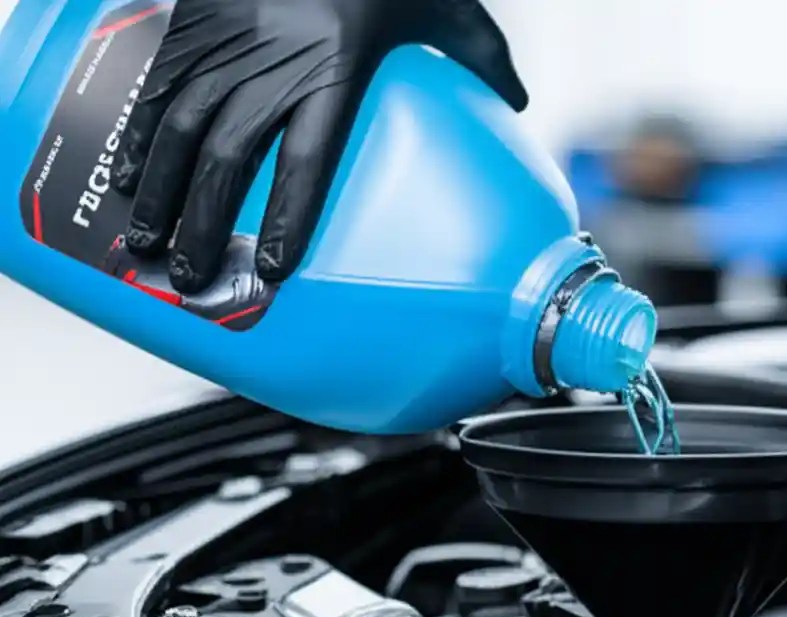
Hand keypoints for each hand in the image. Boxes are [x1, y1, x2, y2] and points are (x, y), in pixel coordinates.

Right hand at [112, 0, 527, 293]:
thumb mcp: (446, 0)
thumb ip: (481, 52)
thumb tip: (517, 104)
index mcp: (337, 63)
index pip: (309, 157)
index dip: (287, 215)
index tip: (273, 268)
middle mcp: (273, 58)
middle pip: (230, 155)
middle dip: (206, 222)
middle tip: (192, 278)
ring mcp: (224, 38)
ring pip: (180, 125)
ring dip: (160, 190)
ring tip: (147, 245)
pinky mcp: (193, 17)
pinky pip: (157, 84)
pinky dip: (138, 134)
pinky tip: (128, 178)